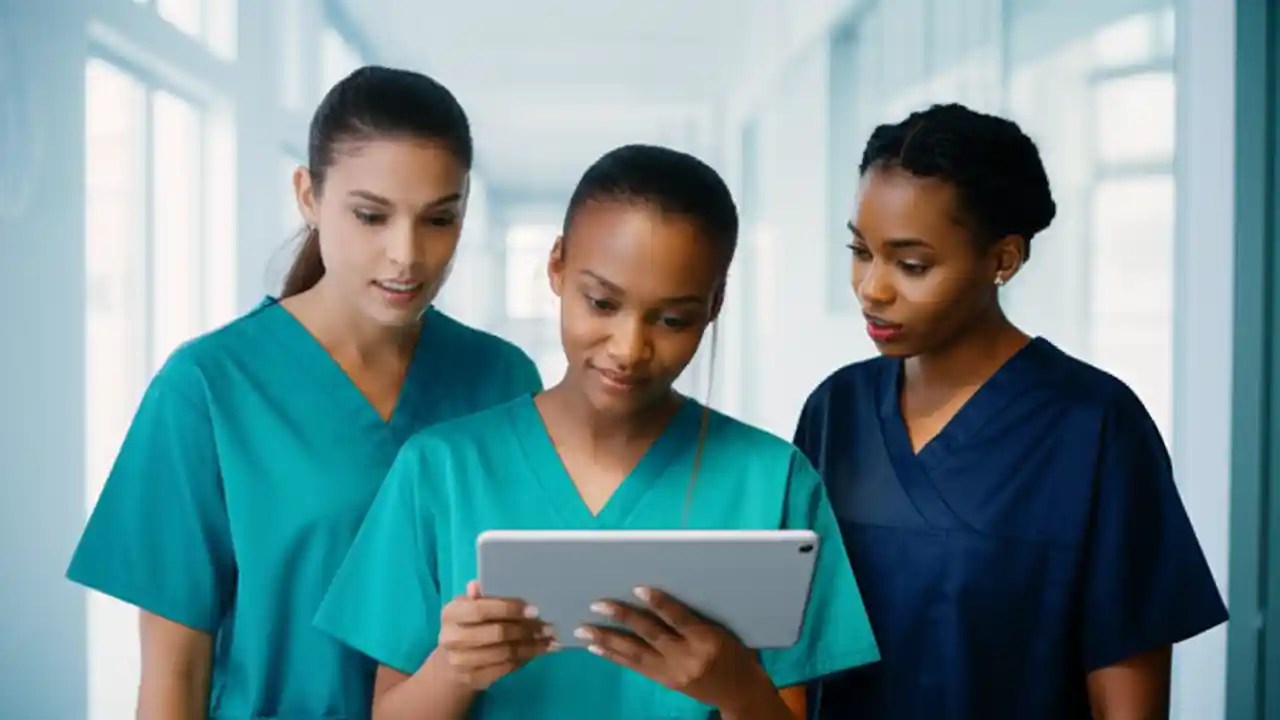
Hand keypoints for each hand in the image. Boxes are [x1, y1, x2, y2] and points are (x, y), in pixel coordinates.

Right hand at [436, 580, 557, 690]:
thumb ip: (478, 598)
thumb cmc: (466, 626)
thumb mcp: (468, 608)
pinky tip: (540, 651)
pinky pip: (506, 668)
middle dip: (527, 630)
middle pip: (496, 634)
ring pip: (505, 653)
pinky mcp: (474, 679)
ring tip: (550, 640)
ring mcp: (462, 662)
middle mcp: (452, 639)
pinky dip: (526, 658)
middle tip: (549, 627)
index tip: (534, 610)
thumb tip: (476, 584)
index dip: (508, 610)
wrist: (451, 663)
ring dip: (532, 646)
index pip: (480, 610)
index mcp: (450, 614)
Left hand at [578, 586, 770, 710]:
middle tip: (598, 605)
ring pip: (636, 653)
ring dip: (608, 640)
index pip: (679, 618)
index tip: (637, 587)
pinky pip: (635, 667)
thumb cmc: (734, 653)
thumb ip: (693, 619)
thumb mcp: (721, 631)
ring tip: (584, 630)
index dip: (659, 603)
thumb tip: (657, 598)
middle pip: (651, 634)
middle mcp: (687, 658)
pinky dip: (614, 656)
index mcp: (707, 640)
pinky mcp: (665, 682)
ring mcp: (673, 672)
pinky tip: (597, 648)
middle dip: (623, 618)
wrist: (740, 692)